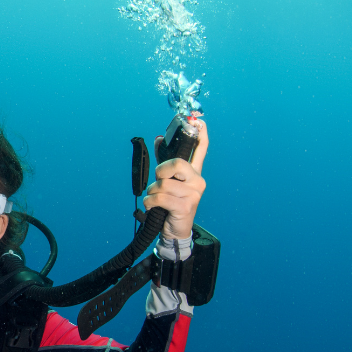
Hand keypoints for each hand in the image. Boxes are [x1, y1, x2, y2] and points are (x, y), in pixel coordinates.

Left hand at [144, 118, 207, 239]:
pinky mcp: (185, 207)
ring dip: (152, 192)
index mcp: (194, 172)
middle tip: (159, 181)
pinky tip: (154, 207)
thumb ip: (165, 162)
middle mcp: (198, 181)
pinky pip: (160, 197)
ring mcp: (194, 194)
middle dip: (161, 171)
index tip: (198, 121)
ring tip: (156, 200)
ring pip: (163, 183)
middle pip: (177, 164)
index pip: (200, 150)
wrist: (174, 230)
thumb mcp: (168, 181)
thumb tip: (160, 138)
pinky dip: (150, 202)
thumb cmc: (170, 203)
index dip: (200, 135)